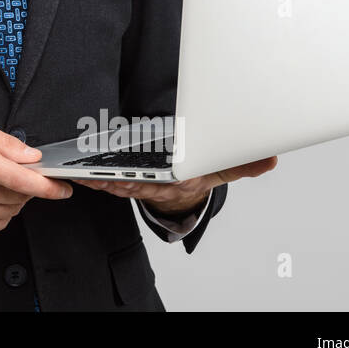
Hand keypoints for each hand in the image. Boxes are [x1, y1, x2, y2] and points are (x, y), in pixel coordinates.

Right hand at [0, 120, 71, 236]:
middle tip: (12, 174)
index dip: (48, 186)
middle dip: (26, 186)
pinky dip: (2, 212)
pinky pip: (0, 223)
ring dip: (14, 199)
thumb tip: (31, 156)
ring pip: (12, 210)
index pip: (23, 179)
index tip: (62, 189)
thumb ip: (6, 142)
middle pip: (20, 195)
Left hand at [69, 156, 277, 217]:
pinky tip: (79, 171)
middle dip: (114, 180)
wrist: (186, 189)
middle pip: (134, 183)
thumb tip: (270, 158)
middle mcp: (157, 185)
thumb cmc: (198, 173)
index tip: (130, 177)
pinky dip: (93, 177)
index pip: (162, 182)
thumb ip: (243, 163)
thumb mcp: (222, 169)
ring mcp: (140, 184)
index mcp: (178, 181)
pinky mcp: (126, 181)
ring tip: (81, 172)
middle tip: (96, 174)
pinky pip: (107, 181)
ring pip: (117, 184)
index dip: (146, 180)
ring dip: (98, 179)